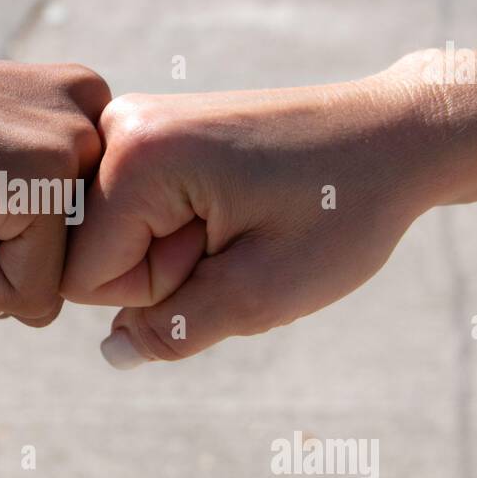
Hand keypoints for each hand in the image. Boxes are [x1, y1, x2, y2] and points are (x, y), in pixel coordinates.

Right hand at [0, 45, 109, 325]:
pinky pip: (35, 295)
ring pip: (61, 284)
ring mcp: (76, 140)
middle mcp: (93, 111)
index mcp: (77, 106)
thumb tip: (48, 309)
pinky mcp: (49, 175)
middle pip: (78, 261)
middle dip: (1, 258)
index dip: (2, 240)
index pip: (77, 234)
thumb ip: (18, 238)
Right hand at [60, 61, 438, 363]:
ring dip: (175, 252)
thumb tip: (112, 354)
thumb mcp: (262, 293)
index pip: (83, 278)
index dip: (153, 295)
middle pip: (91, 254)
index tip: (223, 254)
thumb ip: (174, 332)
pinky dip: (180, 230)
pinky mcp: (154, 131)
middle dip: (161, 271)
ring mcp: (135, 123)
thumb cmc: (340, 209)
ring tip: (242, 222)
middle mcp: (118, 126)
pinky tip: (233, 209)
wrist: (393, 136)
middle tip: (240, 236)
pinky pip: (134, 214)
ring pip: (114, 238)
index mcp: (136, 157)